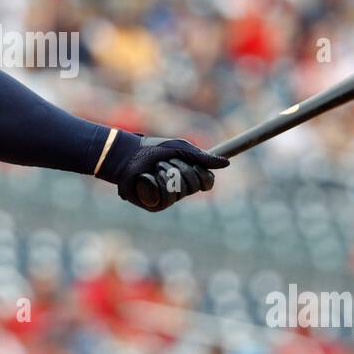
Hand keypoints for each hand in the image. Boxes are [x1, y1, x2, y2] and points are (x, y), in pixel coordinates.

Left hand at [110, 136, 228, 211]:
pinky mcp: (155, 205)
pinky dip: (155, 182)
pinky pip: (164, 197)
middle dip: (180, 168)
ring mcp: (169, 199)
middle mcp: (181, 189)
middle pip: (194, 185)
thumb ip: (202, 157)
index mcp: (189, 176)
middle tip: (165, 160)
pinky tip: (146, 178)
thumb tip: (227, 163)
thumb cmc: (152, 149)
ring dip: (166, 173)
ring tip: (154, 167)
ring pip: (179, 191)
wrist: (126, 155)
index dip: (202, 173)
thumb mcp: (180, 148)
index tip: (194, 163)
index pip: (207, 182)